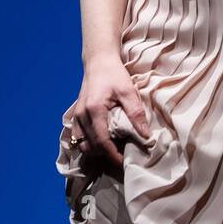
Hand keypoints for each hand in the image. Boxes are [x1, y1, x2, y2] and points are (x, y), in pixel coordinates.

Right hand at [71, 54, 150, 168]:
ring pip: (82, 143)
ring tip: (112, 149)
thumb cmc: (114, 74)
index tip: (124, 162)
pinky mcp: (76, 114)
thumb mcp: (128, 91)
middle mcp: (82, 115)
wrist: (98, 60)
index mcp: (94, 111)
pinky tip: (102, 140)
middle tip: (122, 157)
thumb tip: (146, 136)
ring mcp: (77, 116)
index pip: (102, 142)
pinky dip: (89, 142)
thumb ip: (136, 114)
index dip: (113, 156)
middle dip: (105, 155)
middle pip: (91, 146)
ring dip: (96, 150)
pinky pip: (79, 136)